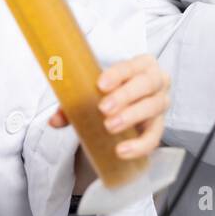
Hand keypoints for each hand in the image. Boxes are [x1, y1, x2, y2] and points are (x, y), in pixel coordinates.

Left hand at [48, 54, 170, 159]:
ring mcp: (160, 103)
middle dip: (125, 96)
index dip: (118, 74)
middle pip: (146, 84)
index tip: (101, 85)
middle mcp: (157, 81)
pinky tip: (122, 150)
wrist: (124, 108)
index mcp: (142, 65)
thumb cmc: (109, 93)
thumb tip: (54, 120)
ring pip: (153, 107)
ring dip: (132, 116)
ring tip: (109, 126)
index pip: (132, 65)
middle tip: (104, 109)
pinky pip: (154, 137)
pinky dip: (139, 145)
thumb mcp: (93, 91)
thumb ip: (72, 103)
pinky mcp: (158, 127)